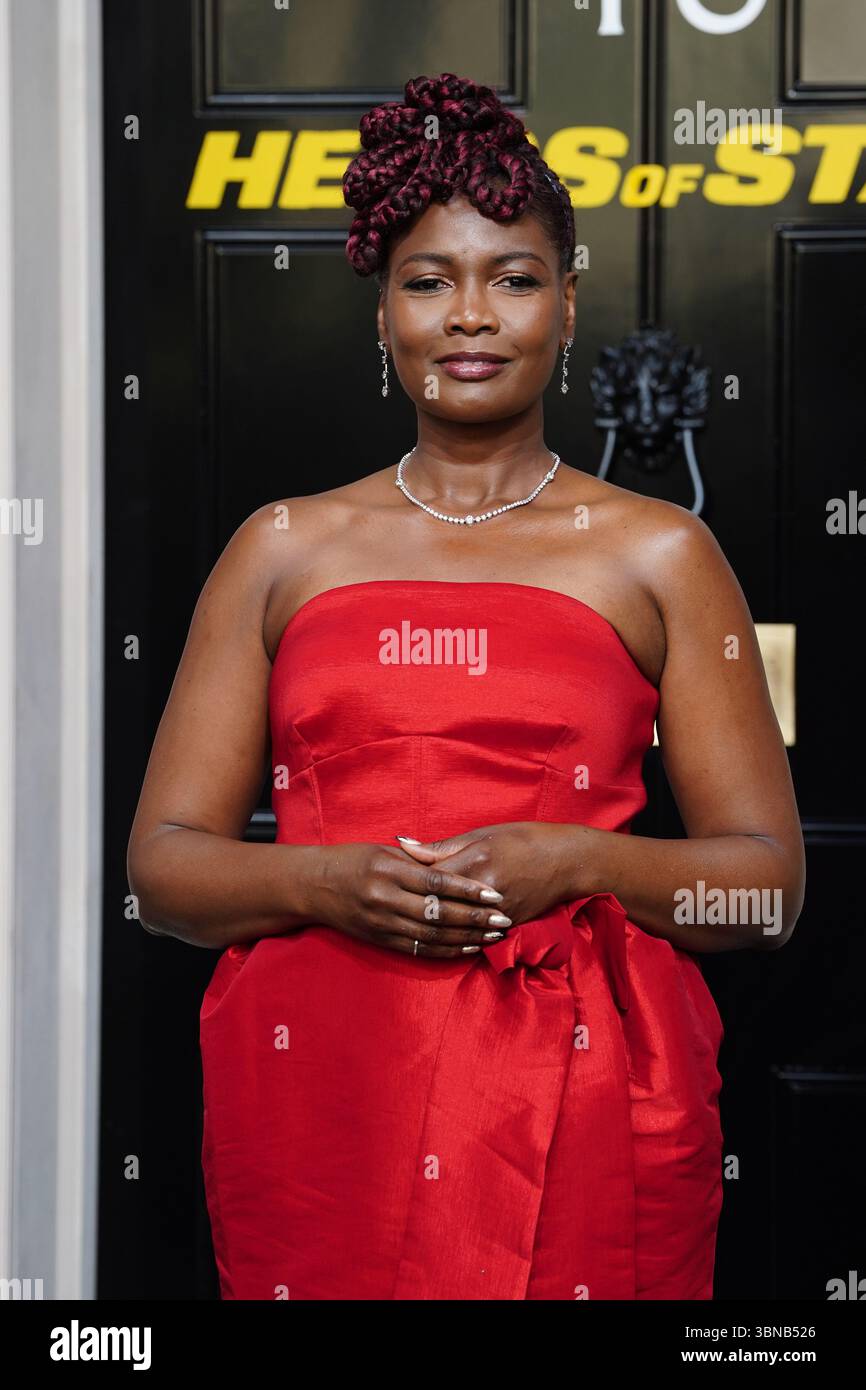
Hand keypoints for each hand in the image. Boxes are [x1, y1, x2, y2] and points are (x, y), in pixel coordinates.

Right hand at [306, 841, 514, 958]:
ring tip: (493, 935)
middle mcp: (385, 899)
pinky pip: (418, 949)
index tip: (495, 895)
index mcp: (389, 871)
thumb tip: (454, 860)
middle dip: (474, 918)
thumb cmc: (351, 861)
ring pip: (432, 934)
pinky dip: (445, 950)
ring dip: (466, 937)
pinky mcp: (380, 940)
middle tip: (503, 919)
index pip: (437, 883)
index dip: (468, 890)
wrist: (312, 886)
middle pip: (439, 912)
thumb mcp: (382, 852)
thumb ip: (417, 859)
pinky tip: (467, 948)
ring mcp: (382, 923)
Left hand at [394, 822, 579, 926]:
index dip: (404, 881)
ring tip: (404, 928)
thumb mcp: (481, 834)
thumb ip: (441, 847)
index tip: (385, 883)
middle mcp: (483, 890)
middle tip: (386, 910)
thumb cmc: (523, 839)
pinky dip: (455, 938)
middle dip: (411, 908)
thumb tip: (403, 844)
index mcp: (474, 862)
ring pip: (454, 927)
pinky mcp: (508, 925)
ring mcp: (496, 911)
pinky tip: (436, 940)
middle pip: (437, 906)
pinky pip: (474, 936)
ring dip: (429, 928)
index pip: (428, 878)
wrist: (566, 860)